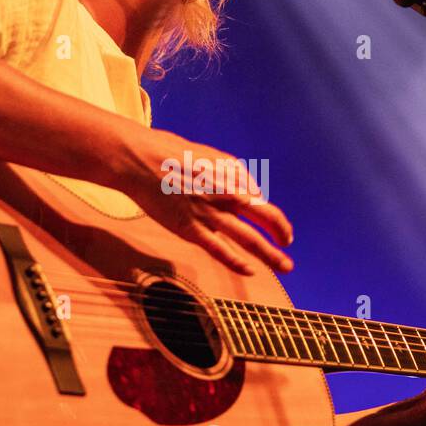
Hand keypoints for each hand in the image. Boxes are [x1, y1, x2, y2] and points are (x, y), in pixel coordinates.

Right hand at [117, 127, 293, 275]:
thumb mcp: (208, 155)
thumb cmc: (169, 154)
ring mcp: (209, 214)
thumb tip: (249, 192)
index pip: (260, 199)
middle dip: (281, 234)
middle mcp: (225, 195)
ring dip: (271, 255)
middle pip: (265, 218)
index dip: (266, 213)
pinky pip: (219, 250)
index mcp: (230, 176)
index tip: (267, 223)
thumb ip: (230, 172)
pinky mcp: (189, 229)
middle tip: (288, 245)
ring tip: (286, 267)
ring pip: (248, 239)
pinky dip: (237, 262)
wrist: (138, 160)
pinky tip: (250, 270)